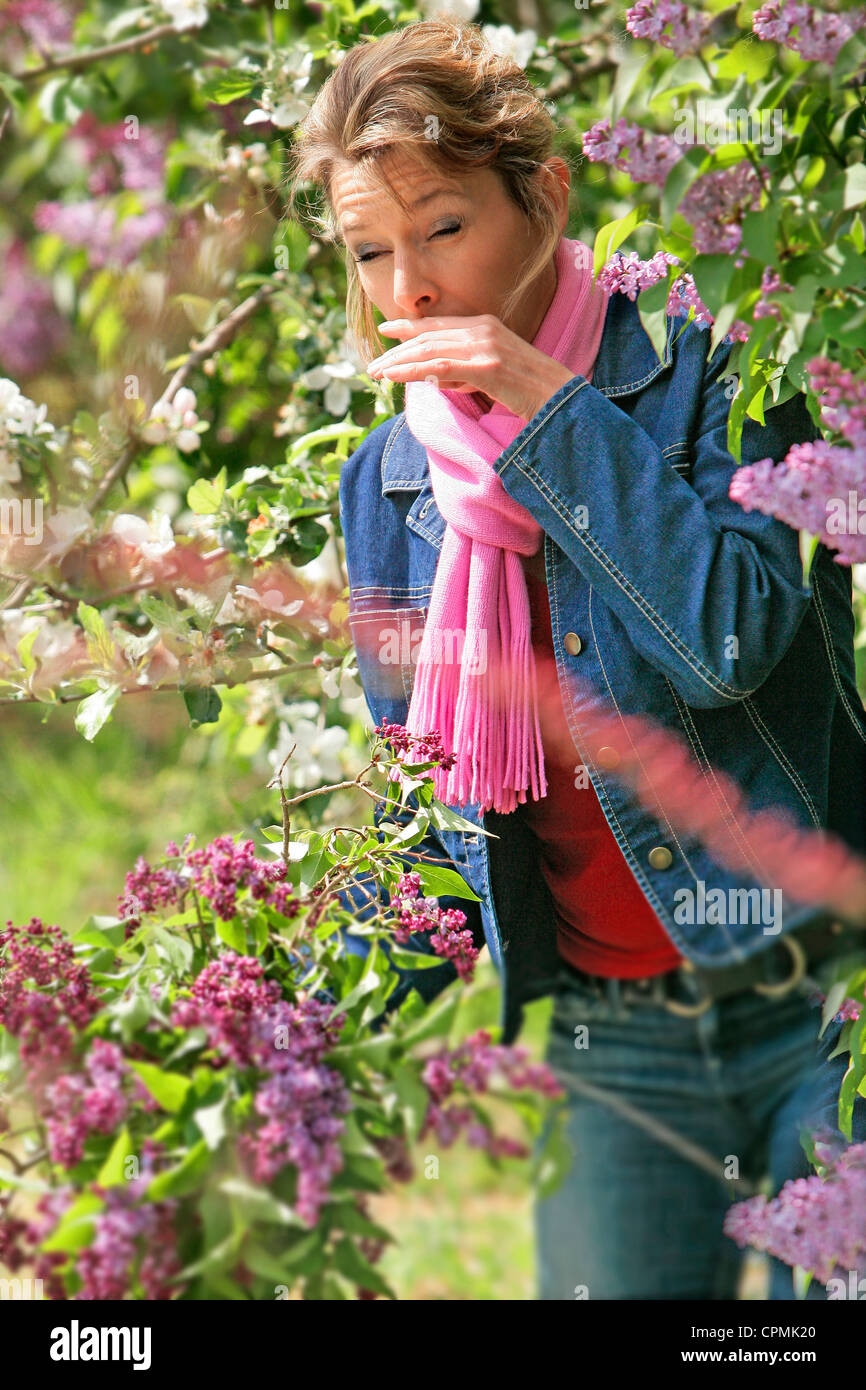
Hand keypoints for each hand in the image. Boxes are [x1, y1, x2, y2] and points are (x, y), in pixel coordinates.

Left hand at [366, 314, 573, 420]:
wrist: (561, 400)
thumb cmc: (530, 391)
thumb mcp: (494, 374)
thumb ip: (465, 371)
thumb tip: (434, 377)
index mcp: (486, 325)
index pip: (439, 323)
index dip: (409, 326)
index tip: (386, 330)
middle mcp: (483, 329)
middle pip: (429, 336)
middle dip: (397, 350)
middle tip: (372, 365)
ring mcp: (485, 346)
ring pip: (430, 350)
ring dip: (399, 362)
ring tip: (377, 373)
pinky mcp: (487, 367)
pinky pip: (440, 368)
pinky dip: (414, 371)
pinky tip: (396, 377)